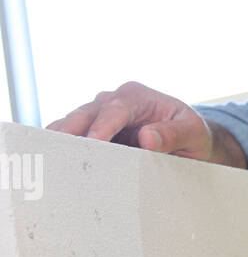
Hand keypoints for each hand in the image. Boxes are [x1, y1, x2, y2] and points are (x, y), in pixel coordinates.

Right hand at [46, 80, 214, 158]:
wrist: (190, 140)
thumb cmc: (193, 134)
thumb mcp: (192, 133)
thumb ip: (172, 134)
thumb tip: (147, 137)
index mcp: (138, 96)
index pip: (115, 109)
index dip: (102, 126)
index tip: (92, 143)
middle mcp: (115, 101)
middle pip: (87, 113)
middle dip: (70, 130)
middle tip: (55, 148)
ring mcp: (102, 115)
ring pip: (75, 123)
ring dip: (61, 138)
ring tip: (46, 156)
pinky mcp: (96, 130)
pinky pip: (76, 137)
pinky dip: (64, 147)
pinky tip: (51, 160)